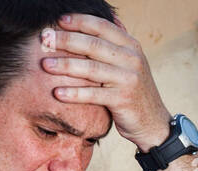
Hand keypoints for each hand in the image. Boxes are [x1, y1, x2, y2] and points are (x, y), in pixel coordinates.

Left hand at [40, 13, 172, 151]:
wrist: (153, 122)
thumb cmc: (133, 91)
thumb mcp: (129, 64)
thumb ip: (115, 45)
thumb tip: (97, 23)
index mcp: (131, 45)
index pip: (102, 27)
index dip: (79, 22)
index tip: (59, 21)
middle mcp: (131, 59)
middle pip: (93, 45)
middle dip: (66, 40)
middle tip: (45, 39)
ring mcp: (128, 79)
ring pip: (91, 68)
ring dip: (65, 65)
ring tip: (45, 65)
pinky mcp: (122, 100)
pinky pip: (93, 94)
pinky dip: (74, 93)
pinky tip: (57, 93)